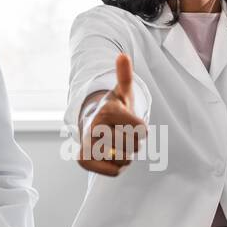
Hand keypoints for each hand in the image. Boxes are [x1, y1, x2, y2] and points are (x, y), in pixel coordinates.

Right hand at [77, 53, 146, 176]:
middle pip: (135, 146)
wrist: (91, 125)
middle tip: (122, 134)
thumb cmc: (113, 110)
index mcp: (108, 111)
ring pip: (125, 159)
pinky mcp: (83, 160)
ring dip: (126, 155)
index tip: (130, 122)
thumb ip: (124, 76)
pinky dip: (118, 167)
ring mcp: (87, 144)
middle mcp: (94, 126)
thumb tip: (122, 55)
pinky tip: (110, 156)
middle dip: (134, 143)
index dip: (142, 129)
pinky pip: (115, 171)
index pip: (143, 130)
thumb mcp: (122, 92)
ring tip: (116, 144)